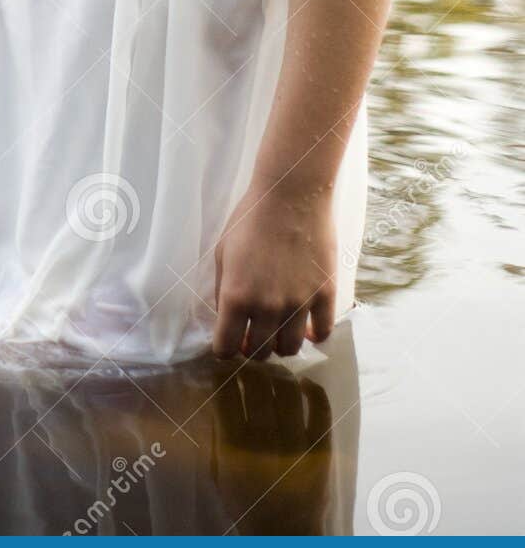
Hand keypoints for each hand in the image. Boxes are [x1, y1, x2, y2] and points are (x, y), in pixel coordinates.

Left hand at [212, 180, 337, 360]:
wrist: (291, 194)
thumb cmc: (250, 218)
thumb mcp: (223, 252)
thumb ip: (223, 290)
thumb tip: (227, 317)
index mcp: (236, 297)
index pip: (226, 347)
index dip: (225, 348)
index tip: (229, 341)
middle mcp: (267, 307)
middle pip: (260, 352)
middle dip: (253, 348)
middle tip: (254, 334)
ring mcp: (299, 303)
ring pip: (290, 349)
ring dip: (281, 344)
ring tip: (280, 330)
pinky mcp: (325, 295)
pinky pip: (323, 332)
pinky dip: (315, 335)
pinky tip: (309, 327)